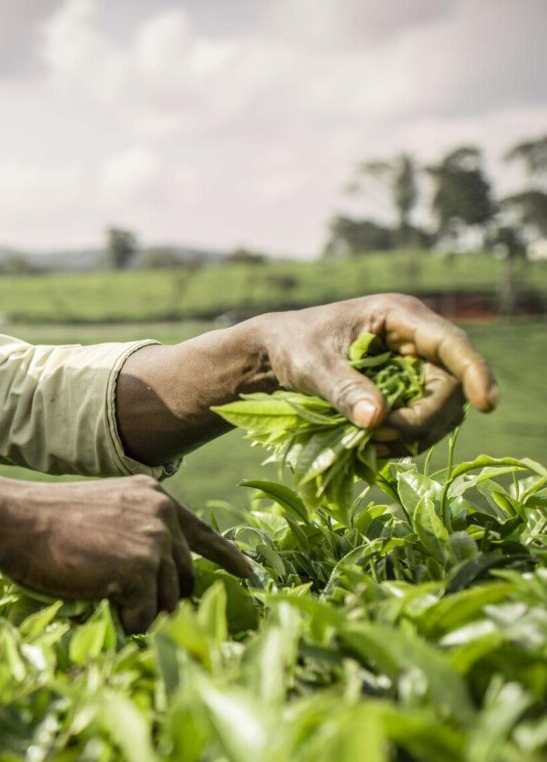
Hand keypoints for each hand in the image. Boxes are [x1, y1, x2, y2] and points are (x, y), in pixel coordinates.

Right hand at [0, 475, 252, 633]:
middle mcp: (162, 515)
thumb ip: (137, 532)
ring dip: (140, 611)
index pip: (201, 532)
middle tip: (135, 607)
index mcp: (154, 497)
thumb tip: (165, 580)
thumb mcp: (103, 513)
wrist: (16, 519)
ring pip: (167, 600)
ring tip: (106, 598)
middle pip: (185, 577)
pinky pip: (145, 616)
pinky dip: (125, 620)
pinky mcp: (140, 569)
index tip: (248, 575)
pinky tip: (101, 602)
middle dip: (165, 599)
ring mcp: (154, 541)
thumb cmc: (47, 523)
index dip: (227, 557)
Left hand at [257, 294, 498, 455]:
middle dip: (425, 417)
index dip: (474, 371)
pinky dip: (405, 438)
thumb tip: (376, 419)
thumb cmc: (291, 347)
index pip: (451, 343)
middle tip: (382, 436)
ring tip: (371, 442)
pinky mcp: (406, 389)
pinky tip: (373, 445)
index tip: (486, 403)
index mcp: (399, 316)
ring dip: (415, 432)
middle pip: (451, 384)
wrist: (275, 353)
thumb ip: (342, 389)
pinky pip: (423, 420)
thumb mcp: (310, 366)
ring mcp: (414, 365)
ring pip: (442, 408)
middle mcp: (416, 339)